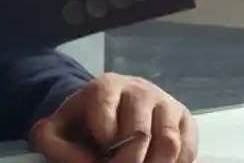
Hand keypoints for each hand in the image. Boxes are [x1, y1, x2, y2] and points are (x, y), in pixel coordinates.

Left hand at [28, 73, 196, 162]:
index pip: (108, 125)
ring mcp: (165, 102)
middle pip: (140, 135)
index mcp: (106, 87)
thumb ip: (57, 148)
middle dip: (127, 162)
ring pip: (169, 143)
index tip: (97, 153)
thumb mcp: (56, 132)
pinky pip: (187, 148)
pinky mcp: (183, 117)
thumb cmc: (81, 122)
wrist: (106, 105)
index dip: (102, 149)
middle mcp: (140, 89)